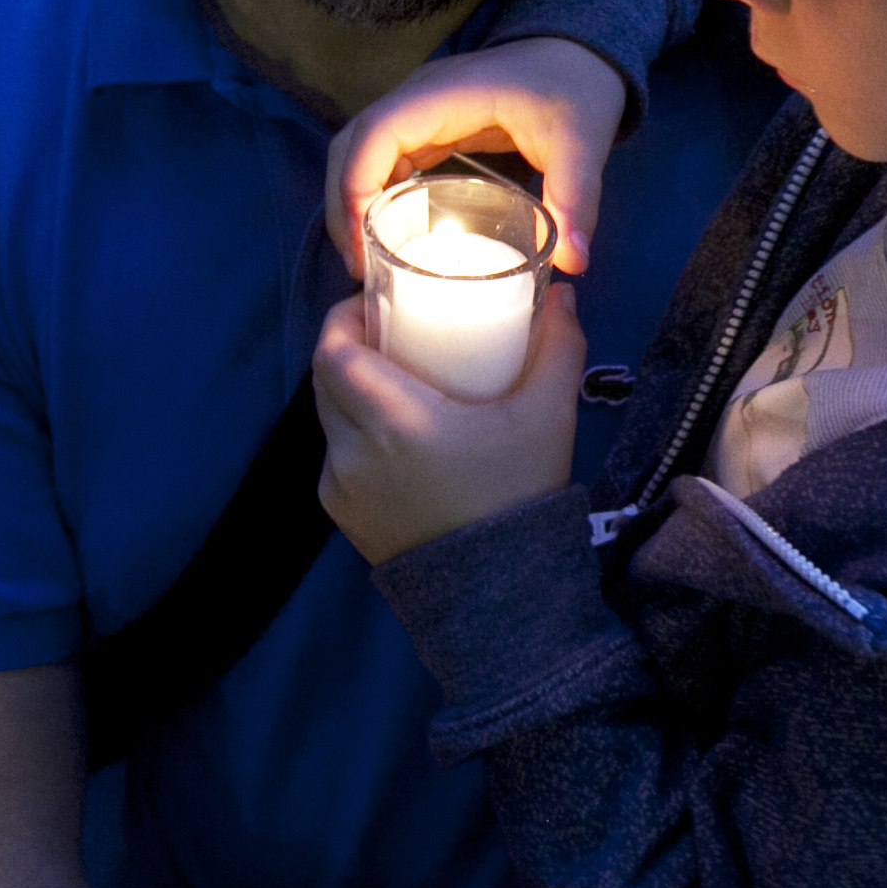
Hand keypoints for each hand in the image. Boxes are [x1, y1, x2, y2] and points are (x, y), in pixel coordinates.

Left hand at [312, 282, 583, 563]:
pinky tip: (395, 437)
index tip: (374, 302)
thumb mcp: (549, 415)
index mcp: (394, 419)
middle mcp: (352, 451)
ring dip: (352, 392)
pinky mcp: (343, 516)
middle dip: (349, 348)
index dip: (344, 317)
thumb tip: (561, 294)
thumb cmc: (520, 494)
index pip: (333, 352)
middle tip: (390, 333)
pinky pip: (338, 458)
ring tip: (396, 382)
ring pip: (330, 419)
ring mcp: (341, 488)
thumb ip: (558, 347)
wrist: (500, 593)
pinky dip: (357, 436)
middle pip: (325, 379)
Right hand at [328, 37, 628, 276]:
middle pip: (351, 146)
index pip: (375, 134)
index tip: (362, 246)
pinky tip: (388, 235)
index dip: (355, 188)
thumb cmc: (577, 86)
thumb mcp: (582, 142)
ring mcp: (420, 109)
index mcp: (446, 93)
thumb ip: (577, 197)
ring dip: (352, 202)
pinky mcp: (429, 125)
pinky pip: (384, 158)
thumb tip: (574, 262)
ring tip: (366, 261)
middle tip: (359, 267)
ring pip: (360, 152)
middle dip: (343, 206)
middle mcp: (419, 97)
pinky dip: (374, 195)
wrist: (581, 54)